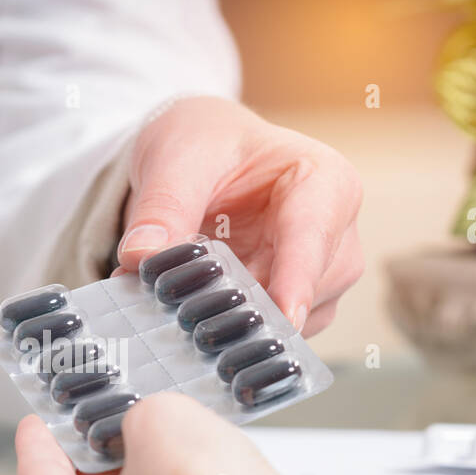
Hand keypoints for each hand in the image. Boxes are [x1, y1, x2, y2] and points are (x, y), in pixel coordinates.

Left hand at [116, 95, 363, 335]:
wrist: (201, 155)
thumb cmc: (208, 143)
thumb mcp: (178, 158)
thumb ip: (162, 206)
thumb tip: (141, 256)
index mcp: (324, 181)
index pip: (314, 236)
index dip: (298, 279)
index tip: (284, 317)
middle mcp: (334, 233)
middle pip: (309, 287)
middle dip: (252, 308)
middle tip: (196, 319)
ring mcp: (318, 274)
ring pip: (292, 319)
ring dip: (239, 325)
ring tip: (187, 315)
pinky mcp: (291, 303)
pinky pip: (269, 331)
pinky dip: (232, 332)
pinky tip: (196, 320)